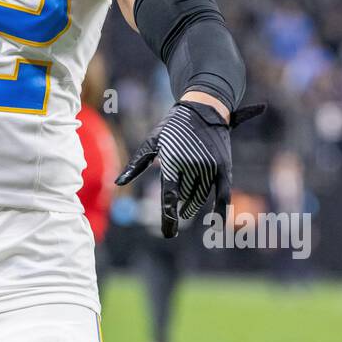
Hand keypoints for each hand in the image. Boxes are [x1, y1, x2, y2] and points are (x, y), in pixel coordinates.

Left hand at [115, 99, 264, 237]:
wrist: (203, 108)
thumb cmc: (172, 127)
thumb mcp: (152, 143)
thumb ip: (137, 165)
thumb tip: (117, 182)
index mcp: (173, 161)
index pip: (169, 195)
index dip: (169, 216)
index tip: (168, 233)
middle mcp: (192, 166)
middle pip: (185, 197)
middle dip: (180, 204)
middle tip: (177, 209)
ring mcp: (209, 167)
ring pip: (200, 196)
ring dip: (192, 205)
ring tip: (186, 210)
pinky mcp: (223, 167)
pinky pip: (223, 193)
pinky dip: (221, 209)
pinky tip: (217, 222)